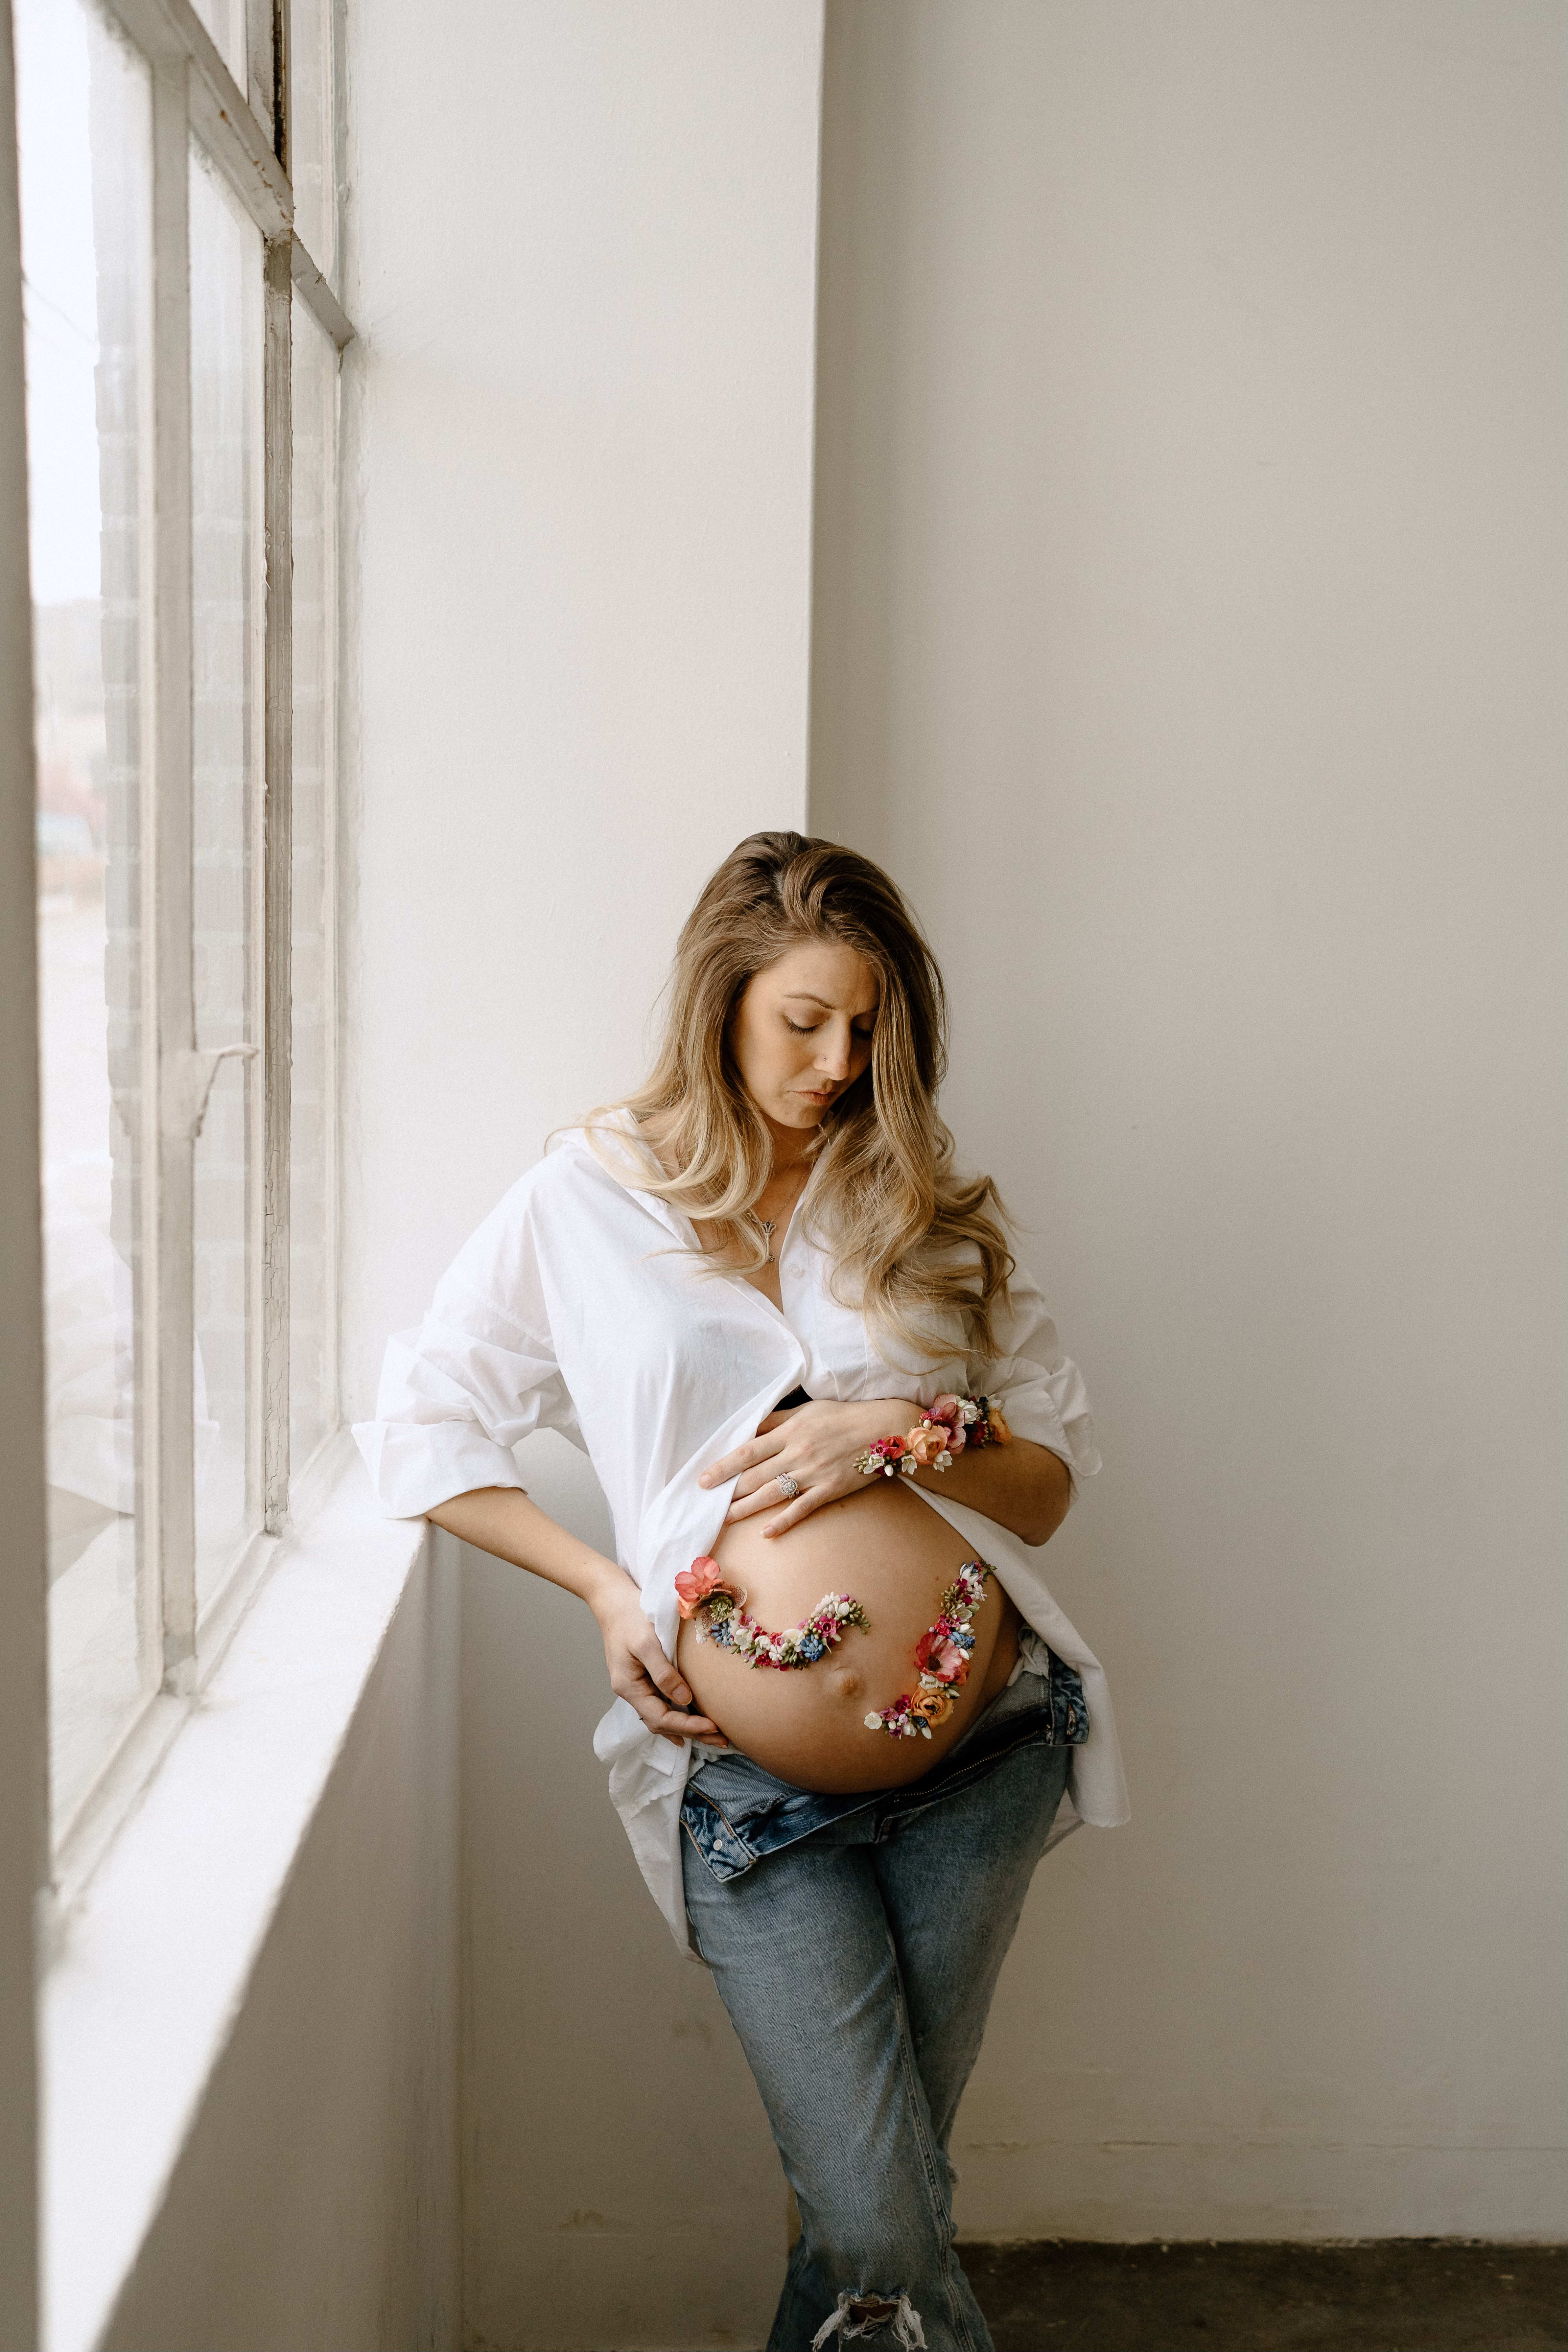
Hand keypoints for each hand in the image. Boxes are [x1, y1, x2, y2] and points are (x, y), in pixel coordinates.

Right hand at [591, 1572, 727, 1749]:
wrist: (613, 1598)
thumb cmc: (630, 1615)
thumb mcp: (647, 1641)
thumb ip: (664, 1672)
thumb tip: (684, 1699)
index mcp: (628, 1686)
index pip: (660, 1717)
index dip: (687, 1725)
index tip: (713, 1727)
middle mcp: (631, 1691)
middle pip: (661, 1723)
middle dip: (691, 1733)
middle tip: (722, 1740)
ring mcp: (636, 1685)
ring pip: (661, 1717)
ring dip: (686, 1727)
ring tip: (712, 1736)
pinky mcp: (643, 1677)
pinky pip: (660, 1704)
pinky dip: (676, 1716)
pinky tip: (688, 1724)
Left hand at [698, 1398, 909, 1536]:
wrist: (885, 1428)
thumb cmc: (844, 1416)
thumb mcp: (808, 1410)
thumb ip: (778, 1420)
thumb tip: (749, 1428)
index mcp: (791, 1431)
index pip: (748, 1450)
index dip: (724, 1466)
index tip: (704, 1478)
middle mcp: (799, 1452)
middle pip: (756, 1475)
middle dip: (729, 1490)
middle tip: (707, 1502)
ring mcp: (815, 1473)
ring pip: (773, 1493)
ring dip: (747, 1508)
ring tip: (726, 1517)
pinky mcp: (831, 1489)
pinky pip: (803, 1508)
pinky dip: (783, 1521)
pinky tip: (766, 1532)